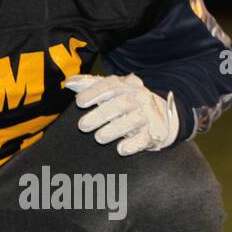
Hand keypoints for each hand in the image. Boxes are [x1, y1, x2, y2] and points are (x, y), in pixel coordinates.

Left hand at [63, 73, 179, 155]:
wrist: (162, 115)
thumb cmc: (128, 102)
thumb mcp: (112, 90)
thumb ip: (90, 85)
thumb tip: (69, 82)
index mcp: (127, 85)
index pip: (110, 85)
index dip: (94, 92)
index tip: (79, 102)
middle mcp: (140, 97)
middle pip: (120, 103)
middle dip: (100, 114)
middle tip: (82, 125)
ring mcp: (150, 115)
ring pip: (133, 120)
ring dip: (114, 130)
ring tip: (99, 138)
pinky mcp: (156, 132)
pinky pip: (146, 138)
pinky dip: (133, 144)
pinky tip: (121, 149)